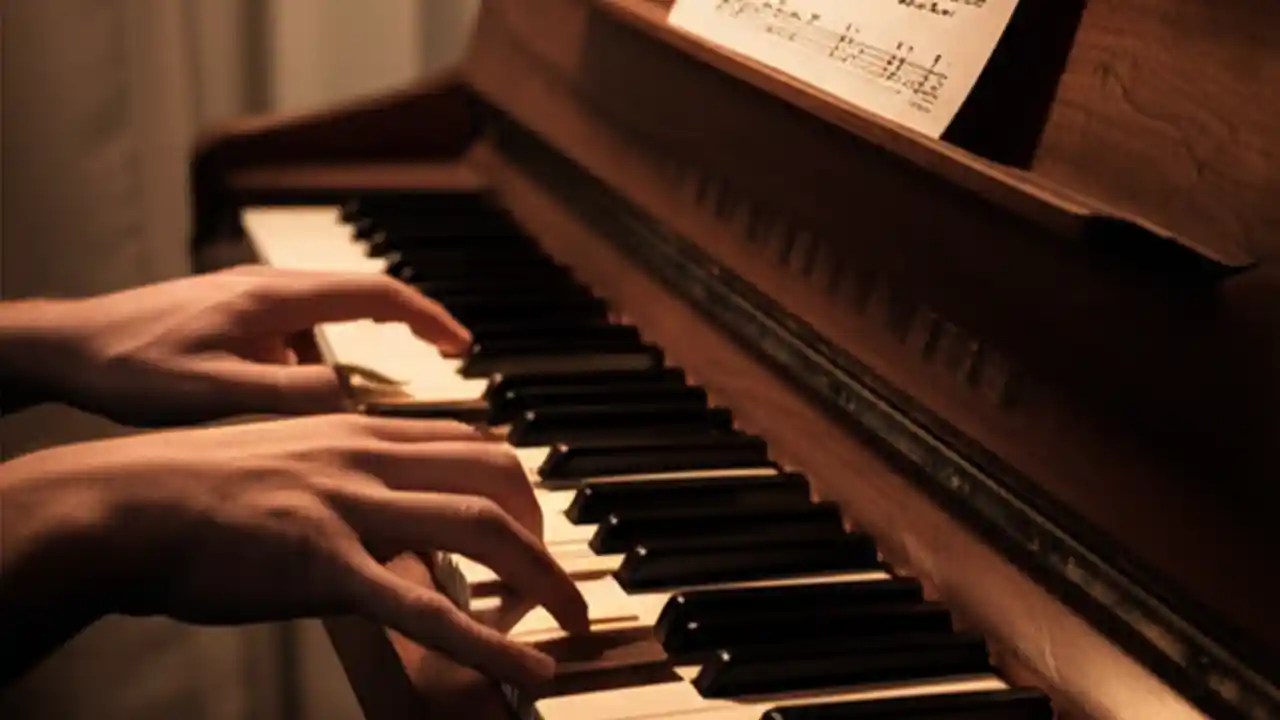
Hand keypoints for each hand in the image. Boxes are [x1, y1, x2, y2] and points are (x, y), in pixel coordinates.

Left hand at [0, 265, 469, 424]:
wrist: (63, 346)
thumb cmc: (128, 366)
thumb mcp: (214, 393)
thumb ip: (291, 396)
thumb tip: (354, 401)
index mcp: (275, 296)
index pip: (375, 292)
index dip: (427, 317)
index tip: (462, 343)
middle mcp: (267, 286)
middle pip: (359, 295)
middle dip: (408, 325)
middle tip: (446, 357)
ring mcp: (248, 299)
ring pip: (326, 317)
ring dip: (360, 347)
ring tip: (374, 393)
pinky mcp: (230, 316)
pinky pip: (294, 332)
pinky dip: (319, 358)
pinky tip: (304, 396)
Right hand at [0, 415, 586, 689]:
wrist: (123, 503)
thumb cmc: (190, 489)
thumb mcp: (285, 461)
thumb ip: (345, 478)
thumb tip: (385, 518)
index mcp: (358, 430)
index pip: (467, 441)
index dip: (515, 485)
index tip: (531, 525)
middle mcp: (367, 456)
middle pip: (493, 475)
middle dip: (544, 529)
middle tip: (556, 579)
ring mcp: (350, 507)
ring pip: (481, 527)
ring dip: (543, 578)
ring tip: (571, 621)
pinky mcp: (327, 566)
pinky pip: (426, 608)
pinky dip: (488, 642)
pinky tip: (525, 668)